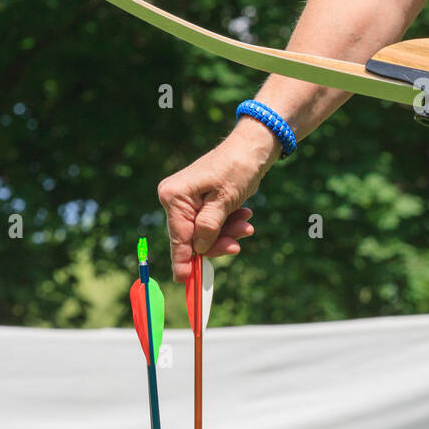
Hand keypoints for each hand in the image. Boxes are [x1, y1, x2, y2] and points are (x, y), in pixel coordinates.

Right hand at [157, 119, 278, 280]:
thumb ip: (209, 228)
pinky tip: (244, 216)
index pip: (178, 236)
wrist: (254, 147)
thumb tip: (198, 250)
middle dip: (217, 242)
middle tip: (239, 243)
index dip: (183, 260)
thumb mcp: (225, 201)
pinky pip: (213, 222)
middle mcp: (176, 198)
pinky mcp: (203, 201)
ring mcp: (189, 200)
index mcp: (174, 195)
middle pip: (192, 236)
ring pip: (205, 232)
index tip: (184, 281)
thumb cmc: (238, 168)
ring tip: (247, 225)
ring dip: (228, 232)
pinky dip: (228, 224)